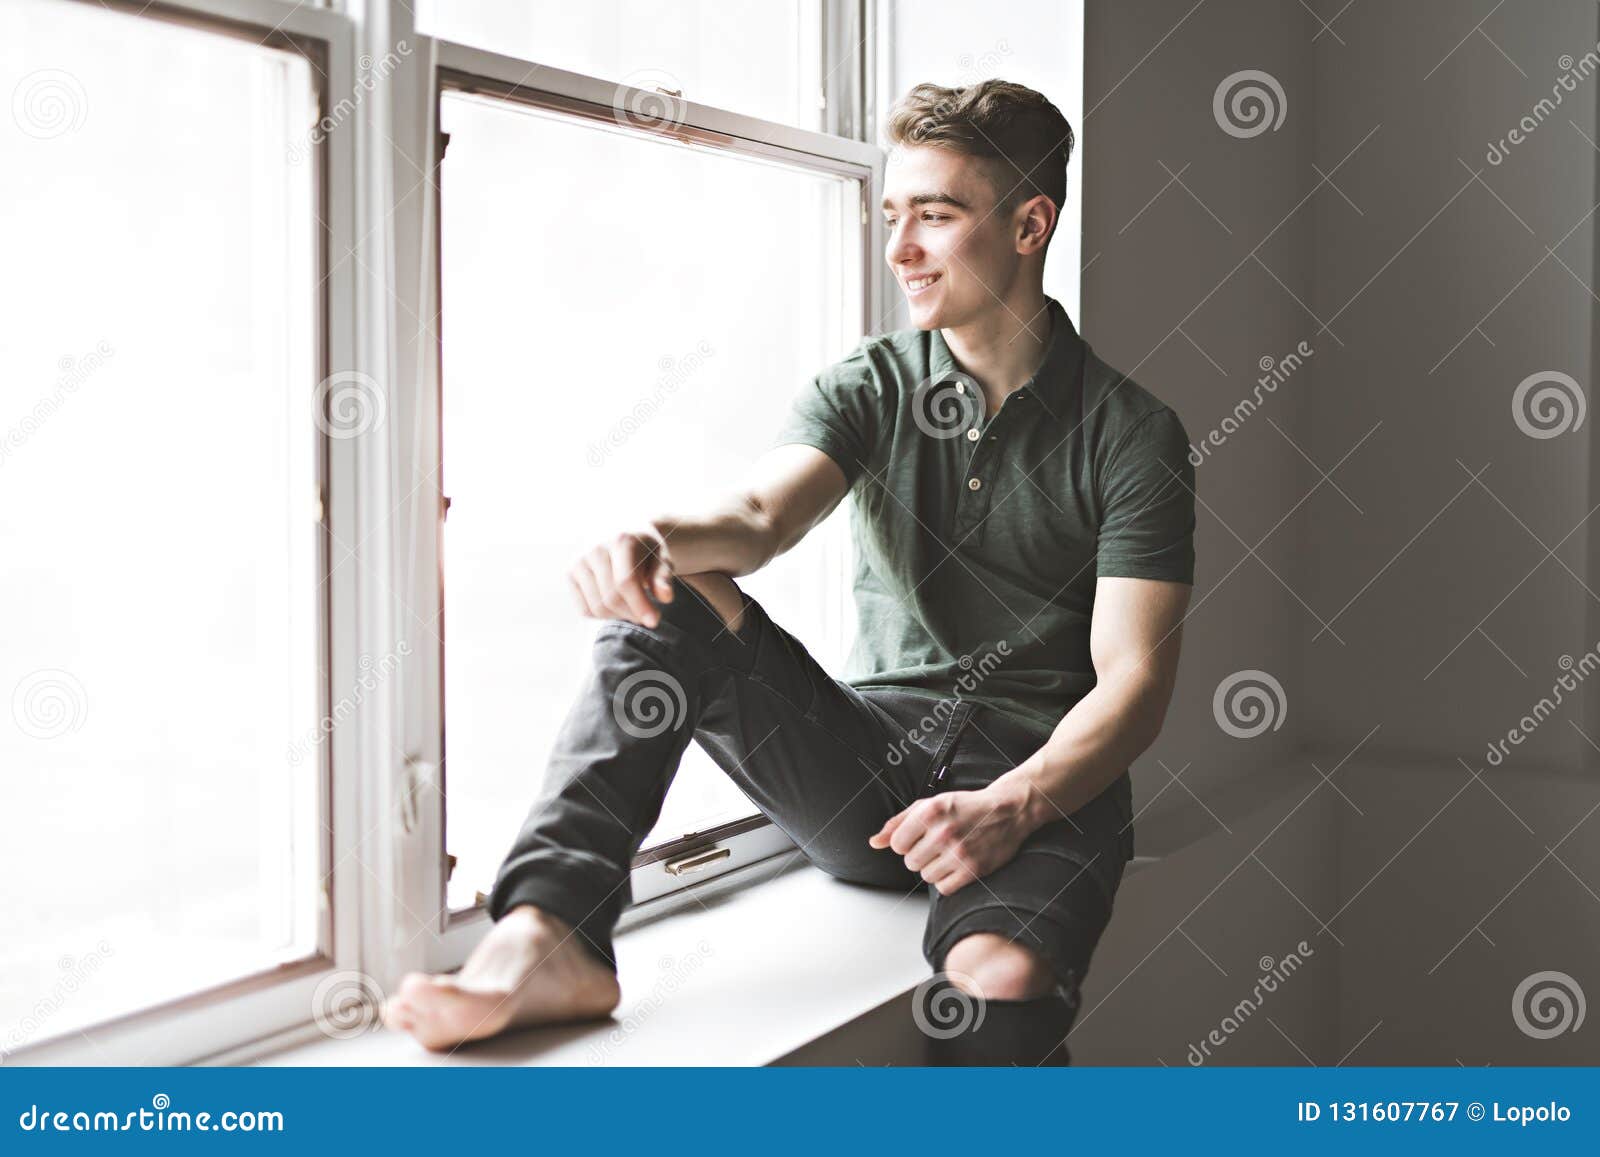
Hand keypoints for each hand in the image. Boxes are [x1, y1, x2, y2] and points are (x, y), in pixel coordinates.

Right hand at [568, 526, 674, 627]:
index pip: (626, 582)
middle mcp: (595, 549)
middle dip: (632, 613)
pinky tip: (616, 604)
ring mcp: (578, 561)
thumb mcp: (660, 556)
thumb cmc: (644, 547)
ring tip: (632, 606)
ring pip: (597, 607)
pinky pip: (585, 609)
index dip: (640, 605)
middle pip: (612, 598)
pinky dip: (602, 615)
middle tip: (646, 613)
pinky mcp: (569, 573)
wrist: (620, 529)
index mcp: (621, 540)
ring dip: (619, 615)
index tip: (654, 621)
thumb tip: (665, 597)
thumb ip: (663, 576)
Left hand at [868, 777, 1040, 895]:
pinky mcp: (973, 869)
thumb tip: (874, 842)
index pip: (897, 844)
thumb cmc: (965, 807)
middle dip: (920, 855)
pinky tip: (957, 865)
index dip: (906, 843)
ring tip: (949, 853)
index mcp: (929, 812)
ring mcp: (959, 852)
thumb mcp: (930, 805)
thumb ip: (899, 823)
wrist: (1007, 811)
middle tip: (938, 844)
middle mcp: (943, 832)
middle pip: (910, 862)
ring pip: (926, 876)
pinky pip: (944, 888)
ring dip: (934, 868)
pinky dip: (948, 880)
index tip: (920, 837)